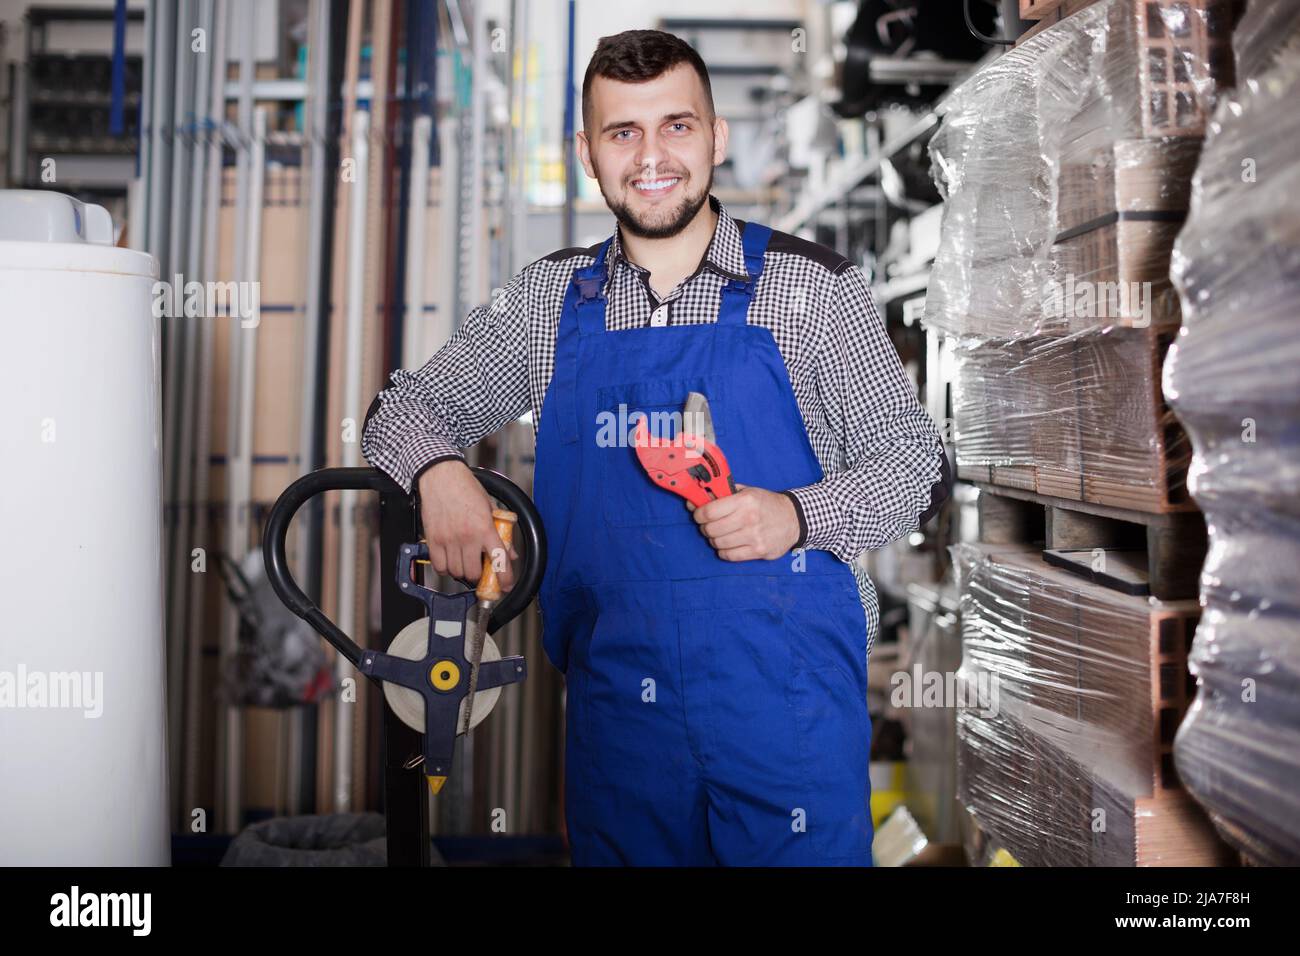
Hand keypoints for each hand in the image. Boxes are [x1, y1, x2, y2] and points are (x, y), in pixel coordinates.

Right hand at [416, 460, 516, 590]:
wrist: (441, 475)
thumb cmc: (465, 487)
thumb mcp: (490, 507)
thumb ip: (500, 531)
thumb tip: (510, 552)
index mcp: (484, 527)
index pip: (498, 560)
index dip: (504, 578)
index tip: (506, 585)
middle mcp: (466, 536)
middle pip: (473, 572)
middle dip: (479, 575)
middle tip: (480, 569)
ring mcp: (448, 539)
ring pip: (456, 572)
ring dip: (462, 572)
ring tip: (465, 562)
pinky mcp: (433, 539)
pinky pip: (439, 566)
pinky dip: (445, 568)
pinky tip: (450, 560)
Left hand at [688, 483, 799, 560]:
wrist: (794, 518)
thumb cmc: (767, 504)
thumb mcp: (748, 492)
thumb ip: (723, 494)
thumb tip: (695, 499)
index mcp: (745, 500)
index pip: (709, 511)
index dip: (698, 514)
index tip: (699, 515)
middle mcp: (749, 518)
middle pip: (711, 529)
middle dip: (705, 528)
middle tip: (709, 525)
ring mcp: (754, 537)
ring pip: (718, 543)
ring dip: (715, 540)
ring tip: (721, 534)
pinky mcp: (759, 551)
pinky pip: (729, 555)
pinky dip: (724, 551)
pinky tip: (729, 544)